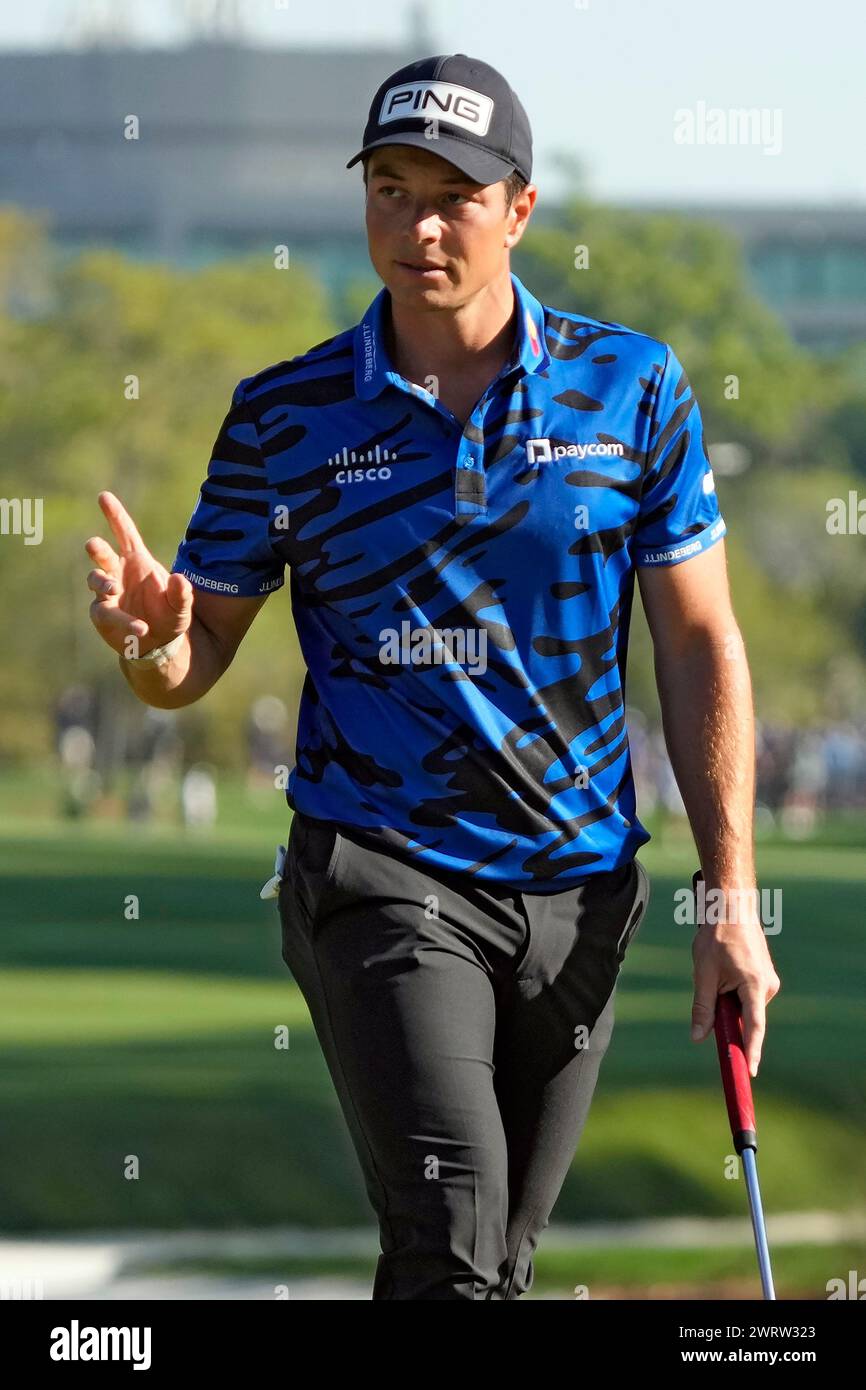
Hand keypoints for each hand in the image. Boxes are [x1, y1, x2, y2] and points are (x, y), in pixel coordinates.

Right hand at [85, 491, 192, 658]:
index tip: (104, 496)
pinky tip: (140, 628)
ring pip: (96, 580)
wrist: (159, 644)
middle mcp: (118, 573)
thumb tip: (180, 579)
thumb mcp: (182, 605)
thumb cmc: (170, 616)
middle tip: (95, 546)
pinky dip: (123, 620)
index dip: (114, 515)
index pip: (124, 533)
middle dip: (97, 549)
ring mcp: (108, 593)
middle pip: (102, 554)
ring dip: (103, 583)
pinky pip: (107, 613)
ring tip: (112, 589)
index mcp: (137, 562)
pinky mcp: (103, 614)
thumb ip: (182, 593)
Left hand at [690, 889, 780, 1076]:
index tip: (749, 1072)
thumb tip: (698, 1037)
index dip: (751, 1052)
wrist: (730, 906)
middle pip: (745, 1016)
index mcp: (755, 986)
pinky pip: (746, 994)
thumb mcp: (703, 974)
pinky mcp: (763, 975)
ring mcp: (767, 980)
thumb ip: (703, 1008)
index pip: (754, 1028)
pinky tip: (723, 967)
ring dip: (726, 997)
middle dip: (726, 1013)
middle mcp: (768, 986)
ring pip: (743, 1004)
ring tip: (715, 967)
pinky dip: (731, 990)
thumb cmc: (716, 936)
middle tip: (709, 982)